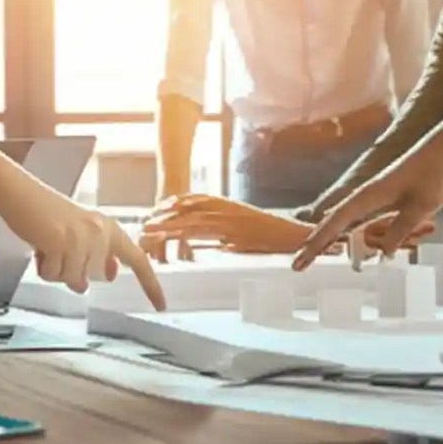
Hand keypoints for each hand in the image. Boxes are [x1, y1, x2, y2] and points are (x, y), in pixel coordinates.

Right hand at [0, 181, 166, 309]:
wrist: (20, 193)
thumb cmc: (47, 214)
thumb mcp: (80, 233)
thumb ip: (98, 254)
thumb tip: (111, 275)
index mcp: (109, 229)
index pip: (138, 260)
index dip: (150, 285)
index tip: (161, 305)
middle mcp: (101, 233)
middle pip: (89, 279)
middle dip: (68, 273)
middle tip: (55, 250)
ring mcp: (82, 238)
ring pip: (71, 280)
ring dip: (54, 270)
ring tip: (47, 246)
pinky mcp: (62, 243)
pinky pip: (54, 276)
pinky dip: (43, 268)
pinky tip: (39, 247)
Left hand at [142, 194, 309, 257]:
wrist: (296, 236)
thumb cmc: (275, 237)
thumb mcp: (249, 232)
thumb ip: (232, 234)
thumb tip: (220, 242)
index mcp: (229, 207)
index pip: (198, 201)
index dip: (177, 205)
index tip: (160, 209)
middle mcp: (226, 208)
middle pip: (189, 208)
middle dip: (167, 214)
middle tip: (146, 220)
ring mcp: (229, 217)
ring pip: (191, 218)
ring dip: (169, 224)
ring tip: (149, 229)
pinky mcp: (232, 229)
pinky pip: (205, 230)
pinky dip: (187, 232)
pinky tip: (172, 236)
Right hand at [294, 145, 442, 270]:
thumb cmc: (432, 176)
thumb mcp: (419, 207)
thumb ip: (399, 230)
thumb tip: (382, 253)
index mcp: (368, 196)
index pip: (335, 223)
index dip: (316, 243)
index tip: (300, 260)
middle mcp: (364, 196)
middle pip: (333, 224)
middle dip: (314, 244)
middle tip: (297, 265)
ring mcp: (372, 197)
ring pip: (345, 222)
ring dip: (330, 239)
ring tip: (313, 256)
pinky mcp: (382, 198)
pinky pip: (360, 219)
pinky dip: (349, 232)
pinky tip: (346, 241)